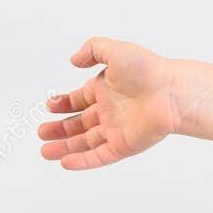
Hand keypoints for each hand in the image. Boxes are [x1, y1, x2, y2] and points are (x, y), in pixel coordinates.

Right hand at [37, 38, 182, 169]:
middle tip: (41, 133)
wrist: (171, 93)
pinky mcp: (125, 145)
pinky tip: (65, 162)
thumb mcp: (114, 50)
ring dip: (65, 148)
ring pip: (86, 142)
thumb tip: (73, 60)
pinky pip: (100, 156)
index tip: (49, 106)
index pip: (79, 100)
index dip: (63, 104)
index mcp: (106, 90)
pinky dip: (83, 161)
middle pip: (80, 124)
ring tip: (45, 151)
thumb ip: (91, 50)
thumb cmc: (148, 70)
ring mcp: (118, 130)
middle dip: (60, 129)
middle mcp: (111, 111)